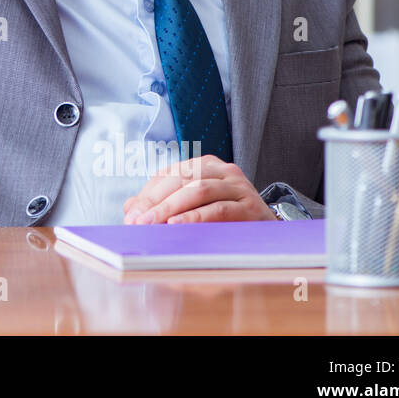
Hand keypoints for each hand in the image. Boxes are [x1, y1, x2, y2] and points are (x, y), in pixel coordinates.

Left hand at [122, 155, 274, 223]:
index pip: (169, 174)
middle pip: (182, 178)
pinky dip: (196, 217)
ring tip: (154, 224)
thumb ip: (162, 204)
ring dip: (173, 207)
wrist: (267, 232)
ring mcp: (239, 186)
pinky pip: (220, 209)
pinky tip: (178, 225)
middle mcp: (223, 170)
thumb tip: (131, 210)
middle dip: (157, 201)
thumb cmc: (223, 217)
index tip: (132, 216)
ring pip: (199, 189)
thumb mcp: (191, 207)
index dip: (148, 194)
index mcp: (204, 165)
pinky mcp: (251, 206)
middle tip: (139, 221)